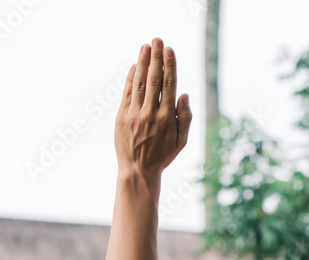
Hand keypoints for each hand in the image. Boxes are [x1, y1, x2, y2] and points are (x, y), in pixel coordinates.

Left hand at [115, 38, 191, 178]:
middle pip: (154, 80)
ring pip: (139, 83)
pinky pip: (127, 93)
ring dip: (142, 62)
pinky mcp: (122, 117)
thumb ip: (186, 118)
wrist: (138, 171)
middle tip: (157, 40)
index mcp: (167, 120)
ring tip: (145, 46)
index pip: (169, 86)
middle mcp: (151, 115)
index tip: (169, 50)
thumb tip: (184, 94)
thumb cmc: (162, 156)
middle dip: (156, 58)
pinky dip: (131, 78)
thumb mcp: (181, 142)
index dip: (169, 66)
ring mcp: (135, 115)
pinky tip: (135, 65)